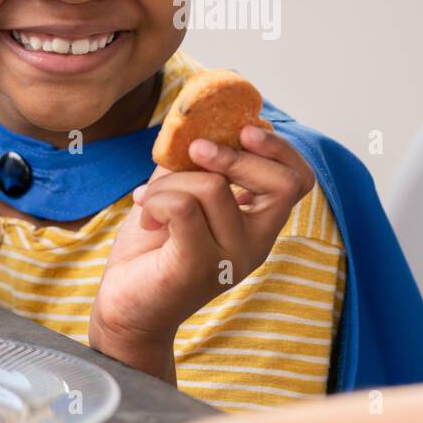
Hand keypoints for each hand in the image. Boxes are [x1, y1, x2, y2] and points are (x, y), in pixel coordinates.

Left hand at [89, 124, 315, 380]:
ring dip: (170, 181)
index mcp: (258, 224)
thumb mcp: (179, 190)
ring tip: (149, 198)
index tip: (245, 130)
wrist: (124, 304)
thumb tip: (200, 117)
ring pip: (213, 187)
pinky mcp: (196, 267)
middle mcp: (255, 244)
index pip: (298, 180)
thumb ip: (196, 159)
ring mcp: (230, 259)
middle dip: (235, 155)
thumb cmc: (153, 247)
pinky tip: (146, 214)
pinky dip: (155, 199)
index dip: (280, 149)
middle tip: (195, 150)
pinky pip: (182, 207)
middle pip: (281, 184)